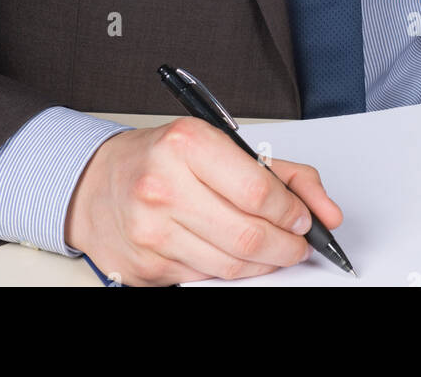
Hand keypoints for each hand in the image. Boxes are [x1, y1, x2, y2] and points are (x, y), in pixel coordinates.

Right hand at [64, 117, 342, 285]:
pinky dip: (229, 271)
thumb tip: (326, 210)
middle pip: (247, 236)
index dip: (292, 212)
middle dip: (286, 246)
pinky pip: (205, 278)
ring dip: (263, 263)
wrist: (94, 184)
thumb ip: (281, 171)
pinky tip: (231, 254)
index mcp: (186, 144)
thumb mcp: (218, 143)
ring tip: (272, 250)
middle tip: (297, 243)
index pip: (257, 191)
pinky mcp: (146, 267)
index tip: (303, 218)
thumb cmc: (161, 158)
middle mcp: (164, 187)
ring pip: (230, 266)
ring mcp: (152, 231)